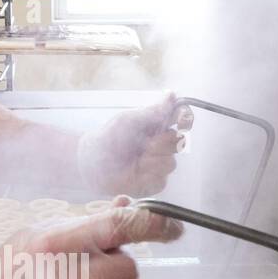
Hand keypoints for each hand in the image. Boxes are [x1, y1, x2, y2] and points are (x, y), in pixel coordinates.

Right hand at [0, 200, 182, 278]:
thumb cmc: (15, 264)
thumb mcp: (45, 232)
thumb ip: (90, 223)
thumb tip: (130, 207)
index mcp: (57, 245)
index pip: (120, 226)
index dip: (154, 225)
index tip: (173, 229)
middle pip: (130, 270)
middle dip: (118, 269)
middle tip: (92, 270)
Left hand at [77, 93, 192, 197]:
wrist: (93, 163)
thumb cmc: (109, 138)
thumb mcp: (130, 121)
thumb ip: (153, 111)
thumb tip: (172, 95)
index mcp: (157, 126)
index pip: (181, 119)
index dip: (184, 119)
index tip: (181, 121)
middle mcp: (161, 145)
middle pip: (179, 142)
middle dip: (161, 143)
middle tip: (144, 144)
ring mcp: (158, 165)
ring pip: (171, 163)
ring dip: (152, 162)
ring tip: (135, 161)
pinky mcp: (153, 183)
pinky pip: (162, 181)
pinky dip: (148, 177)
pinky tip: (136, 173)